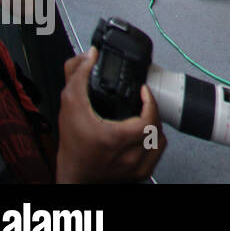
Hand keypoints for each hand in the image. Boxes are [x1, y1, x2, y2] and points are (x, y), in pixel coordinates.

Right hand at [56, 47, 164, 182]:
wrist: (72, 175)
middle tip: (142, 102)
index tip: (144, 91)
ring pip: (160, 140)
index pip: (149, 118)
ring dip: (155, 126)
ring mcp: (136, 167)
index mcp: (116, 139)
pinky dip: (154, 142)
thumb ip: (78, 76)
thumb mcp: (69, 106)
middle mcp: (129, 156)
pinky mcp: (139, 175)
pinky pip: (157, 154)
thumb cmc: (71, 146)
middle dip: (151, 110)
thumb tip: (90, 55)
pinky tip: (145, 134)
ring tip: (143, 116)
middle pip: (156, 126)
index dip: (150, 101)